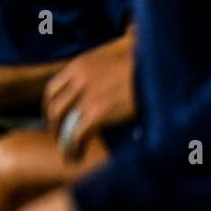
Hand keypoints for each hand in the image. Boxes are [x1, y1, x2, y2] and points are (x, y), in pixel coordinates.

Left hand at [43, 38, 134, 159]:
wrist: (160, 64)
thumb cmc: (145, 60)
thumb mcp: (114, 54)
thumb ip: (101, 68)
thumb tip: (102, 81)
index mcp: (79, 65)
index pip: (52, 89)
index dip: (50, 106)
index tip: (54, 118)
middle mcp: (78, 79)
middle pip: (54, 108)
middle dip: (54, 126)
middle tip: (60, 138)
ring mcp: (88, 96)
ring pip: (63, 123)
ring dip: (63, 140)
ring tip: (68, 152)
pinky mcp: (100, 112)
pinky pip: (78, 135)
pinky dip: (74, 148)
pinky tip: (77, 156)